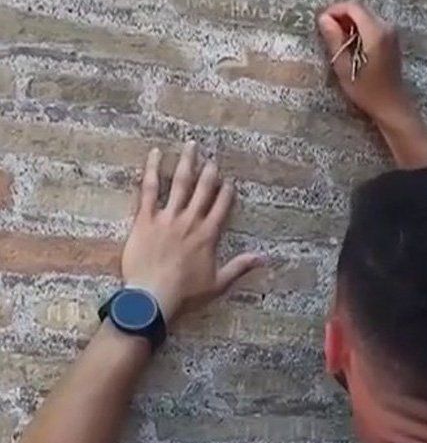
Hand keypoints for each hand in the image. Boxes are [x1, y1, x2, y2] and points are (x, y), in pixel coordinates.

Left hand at [121, 142, 264, 321]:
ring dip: (186, 163)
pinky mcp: (145, 219)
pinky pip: (149, 189)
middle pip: (203, 189)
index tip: (229, 182)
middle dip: (209, 171)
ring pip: (180, 183)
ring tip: (191, 146)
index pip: (221, 206)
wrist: (153, 296)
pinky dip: (152, 170)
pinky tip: (155, 154)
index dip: (226, 192)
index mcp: (208, 235)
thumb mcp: (218, 283)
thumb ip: (240, 266)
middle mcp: (191, 221)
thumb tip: (264, 258)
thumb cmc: (186, 293)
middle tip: (212, 157)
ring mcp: (168, 217)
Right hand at [316, 0, 409, 119]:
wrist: (392, 105)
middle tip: (326, 31)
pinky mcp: (392, 38)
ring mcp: (392, 32)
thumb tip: (323, 18)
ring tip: (336, 39)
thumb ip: (334, 40)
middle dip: (341, 15)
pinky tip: (350, 43)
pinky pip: (372, 23)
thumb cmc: (366, 91)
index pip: (353, 6)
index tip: (321, 22)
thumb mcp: (344, 67)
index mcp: (376, 32)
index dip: (334, 9)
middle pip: (360, 8)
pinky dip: (359, 28)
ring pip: (365, 15)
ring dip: (349, 21)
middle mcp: (387, 27)